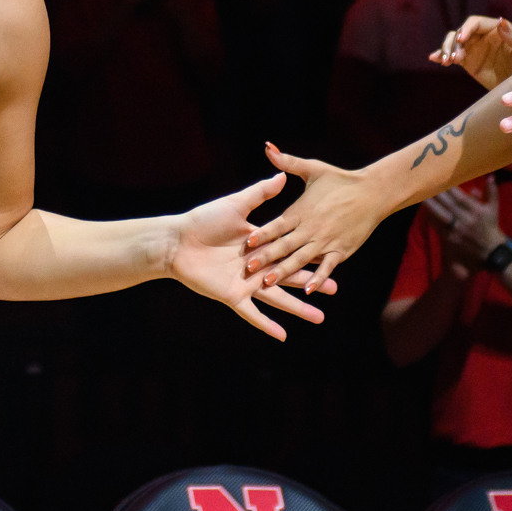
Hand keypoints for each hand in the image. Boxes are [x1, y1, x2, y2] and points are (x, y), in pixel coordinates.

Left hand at [169, 173, 337, 339]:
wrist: (176, 241)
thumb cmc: (203, 221)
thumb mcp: (235, 205)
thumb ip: (259, 194)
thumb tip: (280, 174)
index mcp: (259, 245)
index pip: (290, 251)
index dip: (310, 255)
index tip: (333, 256)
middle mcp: (256, 266)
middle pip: (289, 276)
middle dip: (312, 283)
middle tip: (334, 289)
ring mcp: (245, 283)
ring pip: (277, 298)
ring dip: (297, 308)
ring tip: (319, 317)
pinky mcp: (232, 295)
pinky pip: (252, 313)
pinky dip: (266, 325)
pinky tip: (282, 336)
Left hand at [244, 142, 387, 291]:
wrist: (374, 191)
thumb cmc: (341, 179)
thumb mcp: (312, 169)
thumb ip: (287, 162)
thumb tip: (267, 147)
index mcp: (301, 211)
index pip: (277, 225)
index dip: (262, 234)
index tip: (246, 242)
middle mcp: (311, 228)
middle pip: (284, 245)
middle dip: (266, 257)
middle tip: (248, 268)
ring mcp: (326, 241)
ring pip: (301, 259)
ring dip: (285, 271)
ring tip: (269, 282)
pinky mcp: (341, 251)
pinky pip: (327, 266)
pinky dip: (318, 278)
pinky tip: (308, 290)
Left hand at [421, 183, 501, 272]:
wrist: (490, 250)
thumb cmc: (490, 225)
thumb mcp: (493, 208)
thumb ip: (491, 192)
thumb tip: (490, 176)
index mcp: (477, 211)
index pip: (461, 198)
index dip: (450, 189)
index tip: (441, 180)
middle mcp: (467, 220)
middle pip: (450, 206)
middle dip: (438, 195)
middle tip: (427, 184)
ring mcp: (458, 230)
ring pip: (442, 216)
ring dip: (431, 206)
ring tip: (422, 196)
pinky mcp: (451, 239)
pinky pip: (438, 227)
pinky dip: (431, 218)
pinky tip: (425, 211)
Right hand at [430, 15, 511, 89]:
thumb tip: (500, 22)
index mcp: (494, 29)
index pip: (474, 23)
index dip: (466, 29)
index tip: (461, 40)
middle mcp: (481, 36)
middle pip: (460, 32)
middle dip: (453, 43)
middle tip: (452, 58)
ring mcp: (472, 48)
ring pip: (452, 43)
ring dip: (446, 50)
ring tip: (446, 62)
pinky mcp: (467, 61)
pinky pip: (451, 55)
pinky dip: (440, 55)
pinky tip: (433, 59)